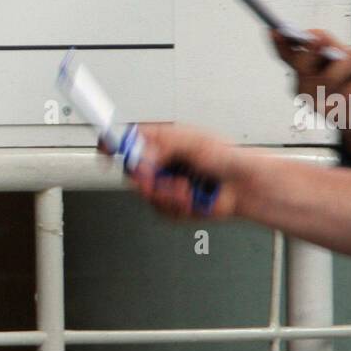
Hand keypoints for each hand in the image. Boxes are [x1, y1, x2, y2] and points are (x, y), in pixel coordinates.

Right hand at [121, 123, 241, 220]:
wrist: (243, 188)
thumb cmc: (225, 158)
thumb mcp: (194, 143)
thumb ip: (165, 147)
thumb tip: (142, 155)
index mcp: (162, 140)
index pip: (127, 138)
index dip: (112, 144)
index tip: (107, 153)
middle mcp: (160, 161)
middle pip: (131, 171)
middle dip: (145, 180)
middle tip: (156, 180)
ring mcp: (164, 183)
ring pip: (147, 195)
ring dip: (168, 196)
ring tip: (188, 190)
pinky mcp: (171, 204)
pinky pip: (161, 211)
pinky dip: (178, 209)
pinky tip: (193, 200)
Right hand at [271, 28, 350, 160]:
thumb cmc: (346, 85)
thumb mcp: (336, 65)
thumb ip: (328, 49)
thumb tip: (322, 38)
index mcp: (302, 75)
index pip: (286, 57)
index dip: (279, 44)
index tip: (275, 30)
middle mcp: (306, 90)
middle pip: (304, 68)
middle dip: (310, 51)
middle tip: (320, 36)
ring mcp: (321, 105)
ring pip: (333, 78)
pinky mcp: (340, 116)